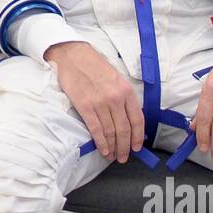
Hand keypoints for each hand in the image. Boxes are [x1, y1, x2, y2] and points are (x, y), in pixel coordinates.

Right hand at [44, 40, 144, 161]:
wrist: (73, 56)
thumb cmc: (95, 66)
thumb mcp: (116, 78)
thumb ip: (123, 97)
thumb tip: (128, 119)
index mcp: (126, 90)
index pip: (137, 119)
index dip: (138, 137)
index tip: (137, 147)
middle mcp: (116, 98)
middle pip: (124, 129)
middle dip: (125, 147)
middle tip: (123, 157)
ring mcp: (100, 103)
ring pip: (111, 132)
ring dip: (113, 147)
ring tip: (113, 156)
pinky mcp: (85, 106)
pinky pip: (96, 130)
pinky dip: (101, 143)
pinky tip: (103, 150)